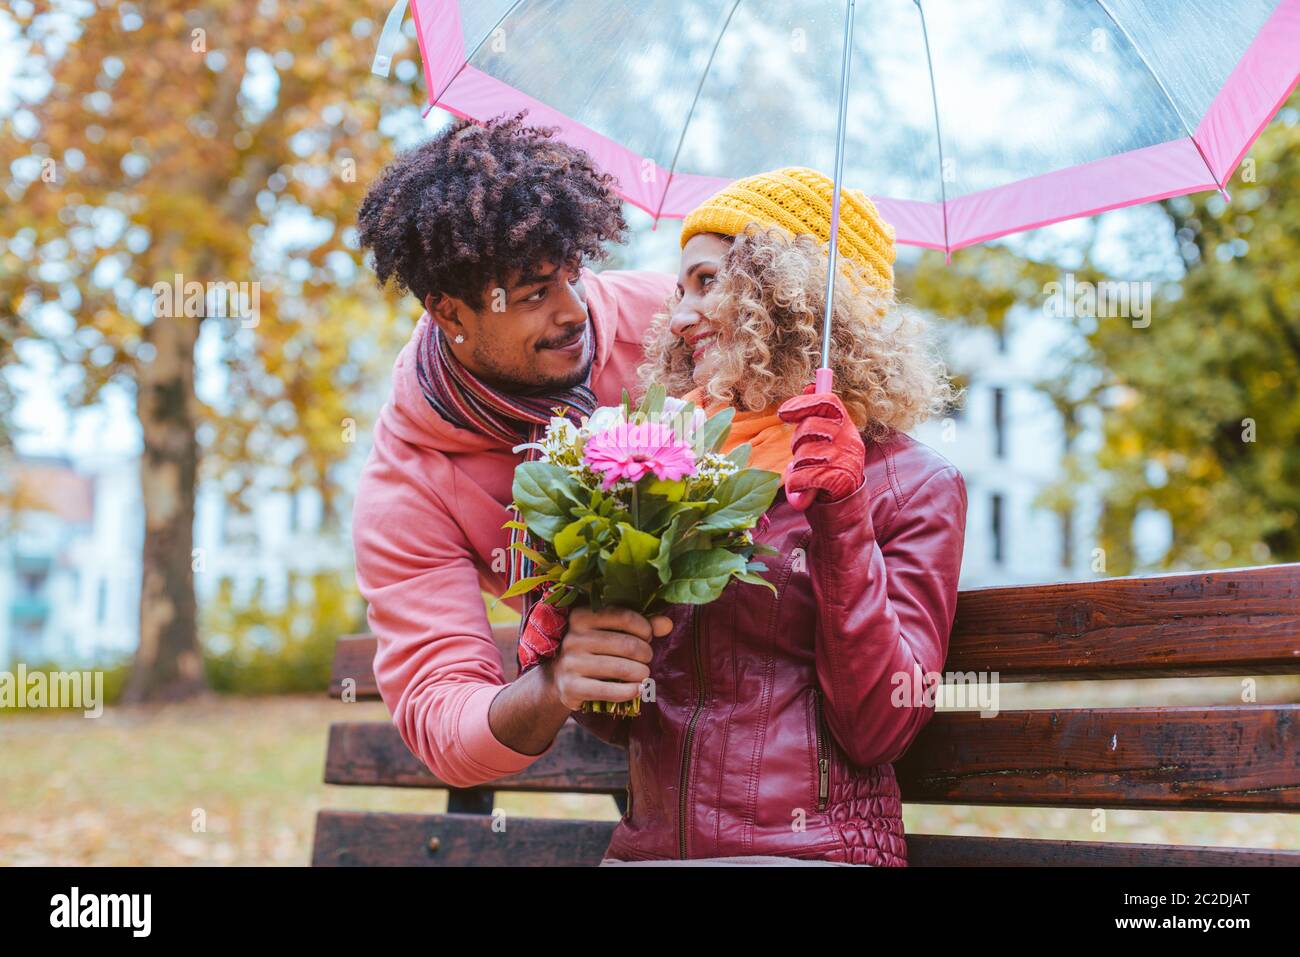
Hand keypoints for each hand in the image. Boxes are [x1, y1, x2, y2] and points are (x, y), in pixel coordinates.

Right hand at [544, 606, 671, 712]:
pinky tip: (639, 689)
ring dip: (642, 673)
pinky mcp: (572, 687)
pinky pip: (609, 691)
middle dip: (645, 653)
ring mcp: (570, 663)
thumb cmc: (593, 648)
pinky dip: (630, 691)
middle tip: (647, 658)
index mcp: (581, 616)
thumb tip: (667, 624)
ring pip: (621, 668)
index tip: (648, 636)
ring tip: (644, 674)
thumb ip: (640, 624)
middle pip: (626, 645)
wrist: (559, 677)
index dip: (644, 628)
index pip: (624, 617)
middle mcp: (573, 638)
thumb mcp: (611, 631)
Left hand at [776, 387, 865, 503]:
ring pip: (803, 453)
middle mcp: (849, 439)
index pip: (828, 401)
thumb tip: (809, 386)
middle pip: (810, 426)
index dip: (803, 403)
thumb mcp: (827, 439)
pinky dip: (796, 484)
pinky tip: (802, 488)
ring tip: (806, 473)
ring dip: (797, 466)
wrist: (844, 505)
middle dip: (797, 440)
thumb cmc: (829, 468)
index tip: (783, 412)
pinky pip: (801, 476)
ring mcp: (844, 459)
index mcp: (846, 426)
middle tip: (800, 452)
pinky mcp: (837, 480)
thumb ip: (818, 416)